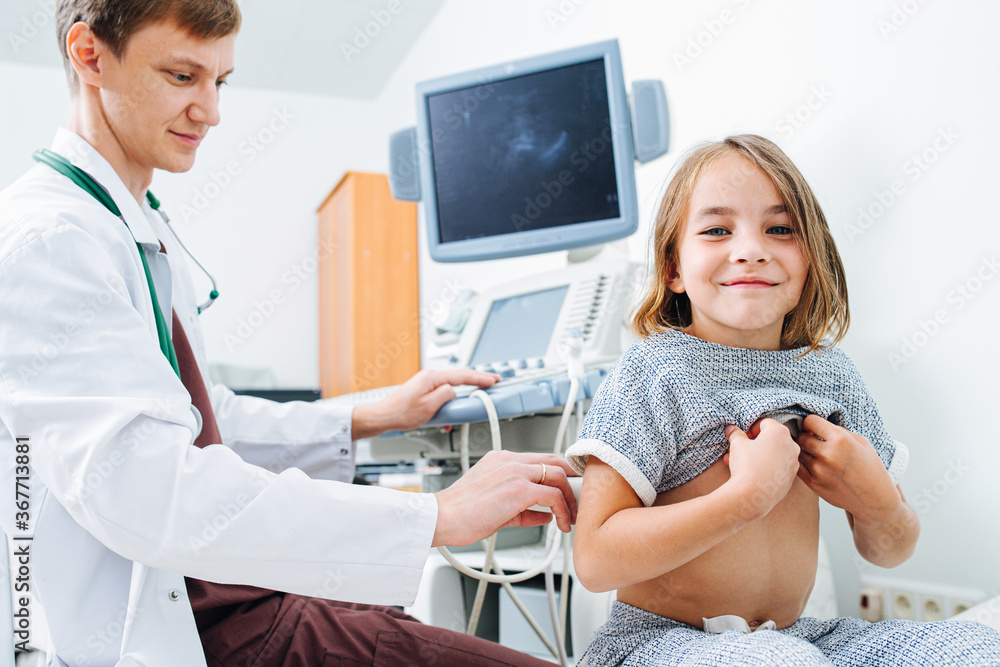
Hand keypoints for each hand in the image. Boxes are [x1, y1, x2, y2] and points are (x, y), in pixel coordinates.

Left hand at [352, 369, 498, 439]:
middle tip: (491, 383)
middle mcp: (429, 377)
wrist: (382, 418)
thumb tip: (453, 392)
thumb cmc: (400, 414)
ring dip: (458, 402)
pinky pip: (441, 396)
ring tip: (464, 411)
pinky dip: (447, 407)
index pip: (462, 375)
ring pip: (450, 389)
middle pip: (458, 378)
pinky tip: (445, 421)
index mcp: (432, 377)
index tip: (493, 379)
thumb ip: (446, 395)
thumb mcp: (429, 407)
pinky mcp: (422, 392)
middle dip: (475, 383)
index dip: (480, 377)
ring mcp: (425, 384)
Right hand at [431, 450, 578, 546]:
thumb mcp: (497, 508)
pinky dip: (562, 511)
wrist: (441, 518)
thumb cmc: (461, 514)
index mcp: (501, 460)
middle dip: (572, 478)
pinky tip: (561, 524)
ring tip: (571, 517)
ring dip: (569, 499)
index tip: (569, 486)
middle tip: (580, 497)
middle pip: (553, 460)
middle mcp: (509, 461)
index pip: (539, 459)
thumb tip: (545, 516)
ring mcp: (514, 472)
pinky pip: (552, 496)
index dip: (559, 471)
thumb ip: (523, 510)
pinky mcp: (518, 489)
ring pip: (557, 476)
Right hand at [723, 418, 799, 518]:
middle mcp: (791, 446)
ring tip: (739, 464)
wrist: (753, 495)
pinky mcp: (790, 479)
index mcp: (780, 432)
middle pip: (770, 439)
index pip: (764, 423)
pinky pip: (777, 468)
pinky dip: (766, 468)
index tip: (742, 438)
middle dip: (753, 444)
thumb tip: (731, 429)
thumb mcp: (737, 444)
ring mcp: (793, 463)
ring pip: (773, 454)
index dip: (750, 429)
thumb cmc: (747, 464)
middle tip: (739, 450)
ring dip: (758, 456)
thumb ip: (735, 433)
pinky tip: (751, 474)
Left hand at [795, 414, 898, 521]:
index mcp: (841, 440)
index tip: (815, 429)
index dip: (811, 424)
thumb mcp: (861, 442)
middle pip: (801, 437)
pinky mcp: (813, 483)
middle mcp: (828, 454)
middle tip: (814, 441)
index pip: (810, 421)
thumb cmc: (870, 467)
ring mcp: (819, 470)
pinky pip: (797, 467)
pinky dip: (802, 463)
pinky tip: (813, 464)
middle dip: (806, 437)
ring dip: (804, 451)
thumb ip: (837, 431)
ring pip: (798, 452)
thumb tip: (814, 426)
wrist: (874, 499)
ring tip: (816, 454)